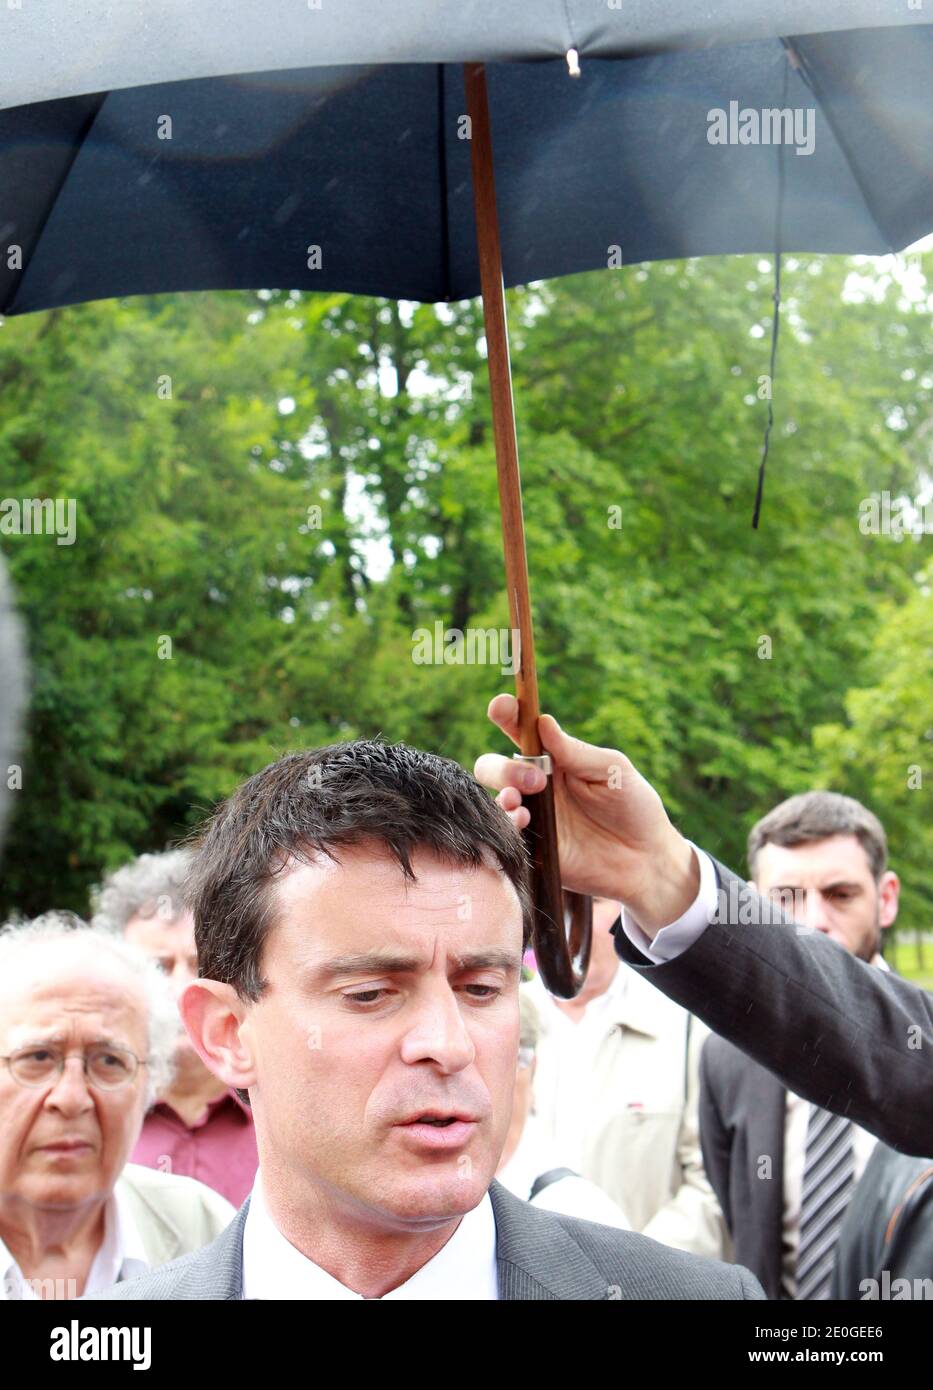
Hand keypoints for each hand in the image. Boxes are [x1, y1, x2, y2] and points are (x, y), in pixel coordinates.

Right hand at [474, 694, 699, 936]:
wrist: (646, 859)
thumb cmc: (634, 806)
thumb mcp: (611, 770)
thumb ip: (575, 751)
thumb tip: (543, 721)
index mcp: (554, 758)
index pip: (520, 731)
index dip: (506, 713)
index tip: (502, 706)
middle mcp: (536, 785)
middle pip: (492, 766)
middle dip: (503, 768)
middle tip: (537, 780)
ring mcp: (532, 816)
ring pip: (493, 799)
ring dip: (502, 795)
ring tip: (524, 806)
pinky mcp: (533, 847)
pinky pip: (504, 834)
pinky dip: (507, 824)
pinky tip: (526, 824)